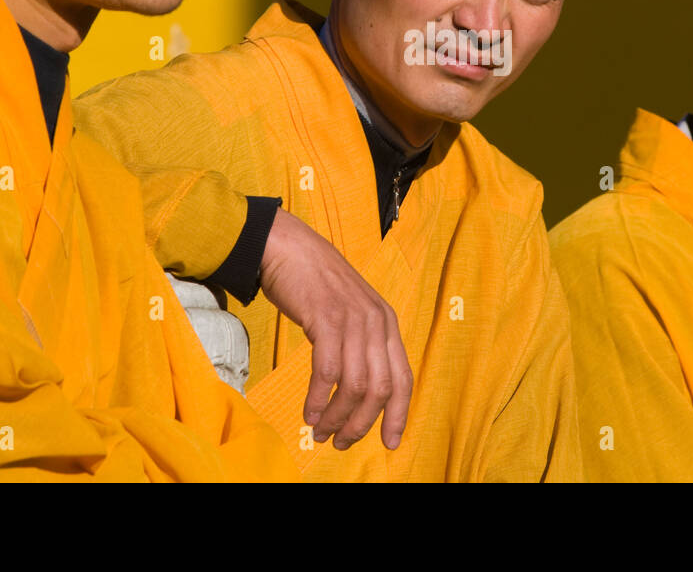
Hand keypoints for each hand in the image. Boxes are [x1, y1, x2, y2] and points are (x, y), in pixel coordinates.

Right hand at [258, 207, 412, 449]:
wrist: (289, 248)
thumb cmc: (315, 284)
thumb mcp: (351, 313)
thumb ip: (361, 344)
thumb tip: (361, 391)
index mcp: (387, 324)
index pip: (403, 379)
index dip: (398, 415)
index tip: (390, 443)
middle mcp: (377, 322)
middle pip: (380, 389)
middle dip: (362, 424)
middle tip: (340, 443)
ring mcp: (353, 320)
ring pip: (354, 385)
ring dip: (337, 416)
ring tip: (320, 432)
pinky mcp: (327, 318)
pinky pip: (328, 371)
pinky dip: (319, 398)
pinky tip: (309, 412)